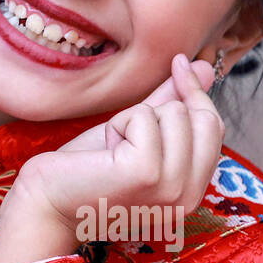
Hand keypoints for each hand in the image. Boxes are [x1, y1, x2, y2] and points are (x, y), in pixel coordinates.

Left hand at [5, 54, 225, 256]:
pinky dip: (118, 123)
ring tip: (112, 150)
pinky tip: (104, 151)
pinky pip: (144, 116)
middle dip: (160, 111)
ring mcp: (170, 188)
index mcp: (191, 193)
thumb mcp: (137, 135)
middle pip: (203, 119)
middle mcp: (188, 197)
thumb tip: (203, 67)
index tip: (179, 62)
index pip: (215, 129)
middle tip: (123, 138)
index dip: (198, 93)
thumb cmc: (86, 171)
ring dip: (133, 119)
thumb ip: (170, 104)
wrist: (47, 201)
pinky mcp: (146, 173)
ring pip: (174, 113)